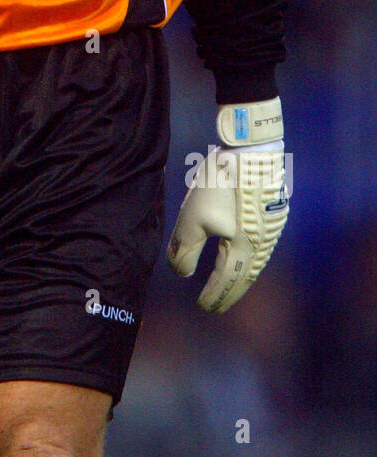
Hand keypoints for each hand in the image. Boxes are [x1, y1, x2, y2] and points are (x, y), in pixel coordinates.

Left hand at [166, 97, 288, 311]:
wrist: (252, 149)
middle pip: (245, 277)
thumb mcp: (193, 217)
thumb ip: (185, 249)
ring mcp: (272, 229)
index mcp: (244, 249)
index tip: (203, 307)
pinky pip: (261, 248)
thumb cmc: (221, 183)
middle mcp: (263, 245)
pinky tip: (242, 256)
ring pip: (255, 263)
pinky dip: (249, 260)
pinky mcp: (275, 213)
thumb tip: (181, 273)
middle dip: (229, 292)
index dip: (214, 296)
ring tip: (228, 285)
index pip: (226, 281)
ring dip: (240, 278)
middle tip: (217, 305)